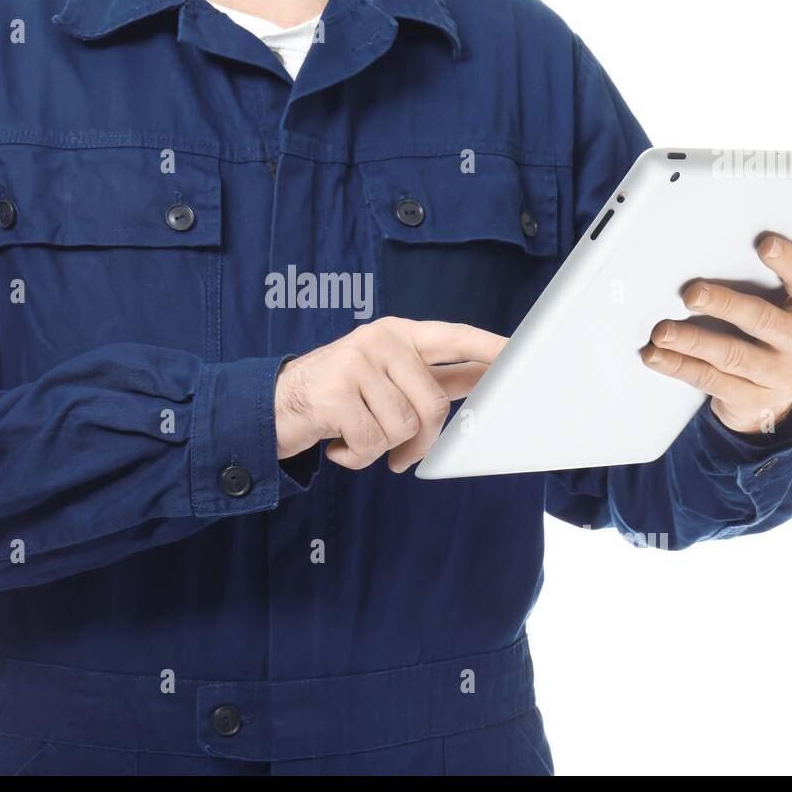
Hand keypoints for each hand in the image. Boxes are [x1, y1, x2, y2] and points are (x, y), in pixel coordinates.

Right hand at [275, 317, 506, 471]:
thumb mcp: (384, 379)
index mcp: (398, 334)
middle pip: (433, 403)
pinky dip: (355, 458)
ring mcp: (354, 364)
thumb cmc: (337, 397)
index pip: (454, 337)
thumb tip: (484, 381)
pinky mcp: (333, 394)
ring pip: (402, 428)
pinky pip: (371, 444)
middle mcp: (378, 341)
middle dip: (420, 441)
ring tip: (355, 436)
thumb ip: (430, 380)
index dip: (489, 347)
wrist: (272, 407)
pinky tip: (337, 444)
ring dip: (381, 450)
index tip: (520, 352)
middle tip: (398, 454)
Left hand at [641, 234, 791, 434]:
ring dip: (692, 340)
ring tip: (662, 330)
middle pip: (762, 320)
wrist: (778, 397)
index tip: (765, 243)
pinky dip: (679, 366)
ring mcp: (782, 377)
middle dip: (724, 304)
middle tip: (691, 293)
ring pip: (732, 355)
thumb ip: (789, 269)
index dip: (790, 262)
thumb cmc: (780, 330)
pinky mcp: (753, 400)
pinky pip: (710, 380)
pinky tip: (657, 355)